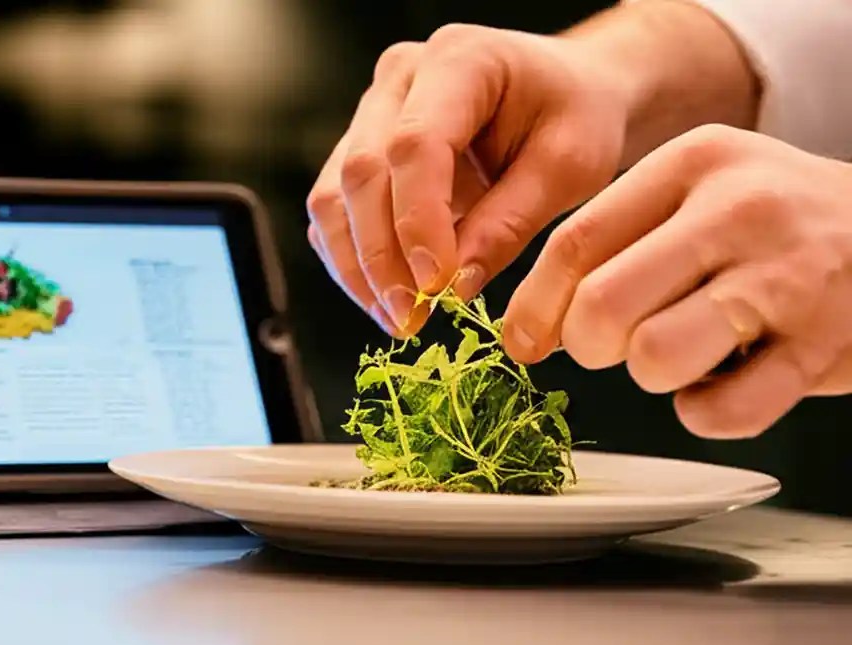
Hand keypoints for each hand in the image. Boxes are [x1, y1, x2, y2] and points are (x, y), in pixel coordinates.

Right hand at [306, 23, 629, 335]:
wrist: (567, 94)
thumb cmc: (576, 117)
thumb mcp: (570, 166)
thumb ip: (510, 222)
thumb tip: (455, 284)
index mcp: (459, 60)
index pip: (415, 145)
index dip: (418, 221)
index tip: (438, 285)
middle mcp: (400, 79)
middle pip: (361, 172)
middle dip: (380, 256)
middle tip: (411, 317)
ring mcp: (371, 112)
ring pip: (333, 197)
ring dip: (358, 267)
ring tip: (398, 319)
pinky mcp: (359, 150)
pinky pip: (335, 212)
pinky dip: (353, 261)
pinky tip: (386, 300)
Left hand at [504, 125, 851, 437]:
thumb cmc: (776, 225)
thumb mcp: (700, 193)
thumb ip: (617, 242)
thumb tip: (529, 327)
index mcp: (693, 163)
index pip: (577, 243)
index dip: (535, 306)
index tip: (524, 341)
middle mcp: (739, 210)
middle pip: (603, 306)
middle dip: (589, 345)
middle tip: (613, 346)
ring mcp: (787, 276)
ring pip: (655, 356)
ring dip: (651, 374)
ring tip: (681, 352)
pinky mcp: (824, 344)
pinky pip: (722, 411)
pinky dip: (706, 413)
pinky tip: (722, 383)